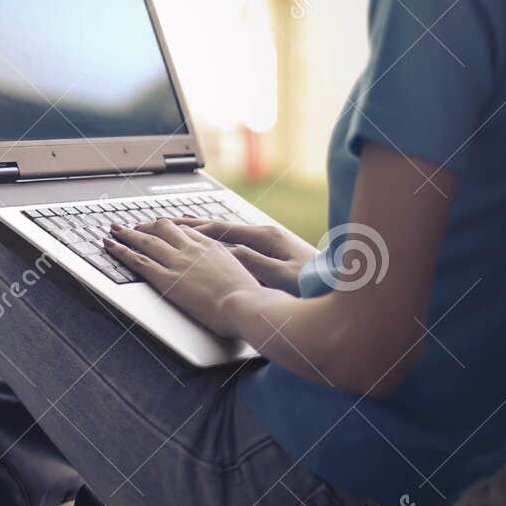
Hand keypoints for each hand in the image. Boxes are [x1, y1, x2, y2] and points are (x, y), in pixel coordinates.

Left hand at [104, 219, 258, 337]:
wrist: (246, 304)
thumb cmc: (249, 299)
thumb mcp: (243, 276)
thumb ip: (231, 272)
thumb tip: (233, 279)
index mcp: (211, 246)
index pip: (184, 231)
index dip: (169, 230)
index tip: (161, 230)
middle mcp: (192, 248)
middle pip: (163, 229)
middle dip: (146, 227)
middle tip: (133, 226)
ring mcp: (177, 261)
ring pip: (145, 241)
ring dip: (127, 233)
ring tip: (114, 229)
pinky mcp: (166, 278)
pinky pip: (137, 260)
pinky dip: (120, 250)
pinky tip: (109, 245)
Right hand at [165, 217, 313, 294]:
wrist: (340, 285)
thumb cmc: (316, 282)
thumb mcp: (283, 274)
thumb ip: (255, 262)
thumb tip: (228, 252)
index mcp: (266, 237)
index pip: (222, 229)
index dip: (195, 229)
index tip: (172, 229)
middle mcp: (265, 235)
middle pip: (221, 226)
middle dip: (192, 223)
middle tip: (165, 221)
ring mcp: (268, 242)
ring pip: (227, 233)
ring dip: (202, 230)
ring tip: (180, 227)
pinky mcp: (272, 252)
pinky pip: (235, 242)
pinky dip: (216, 240)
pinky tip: (209, 242)